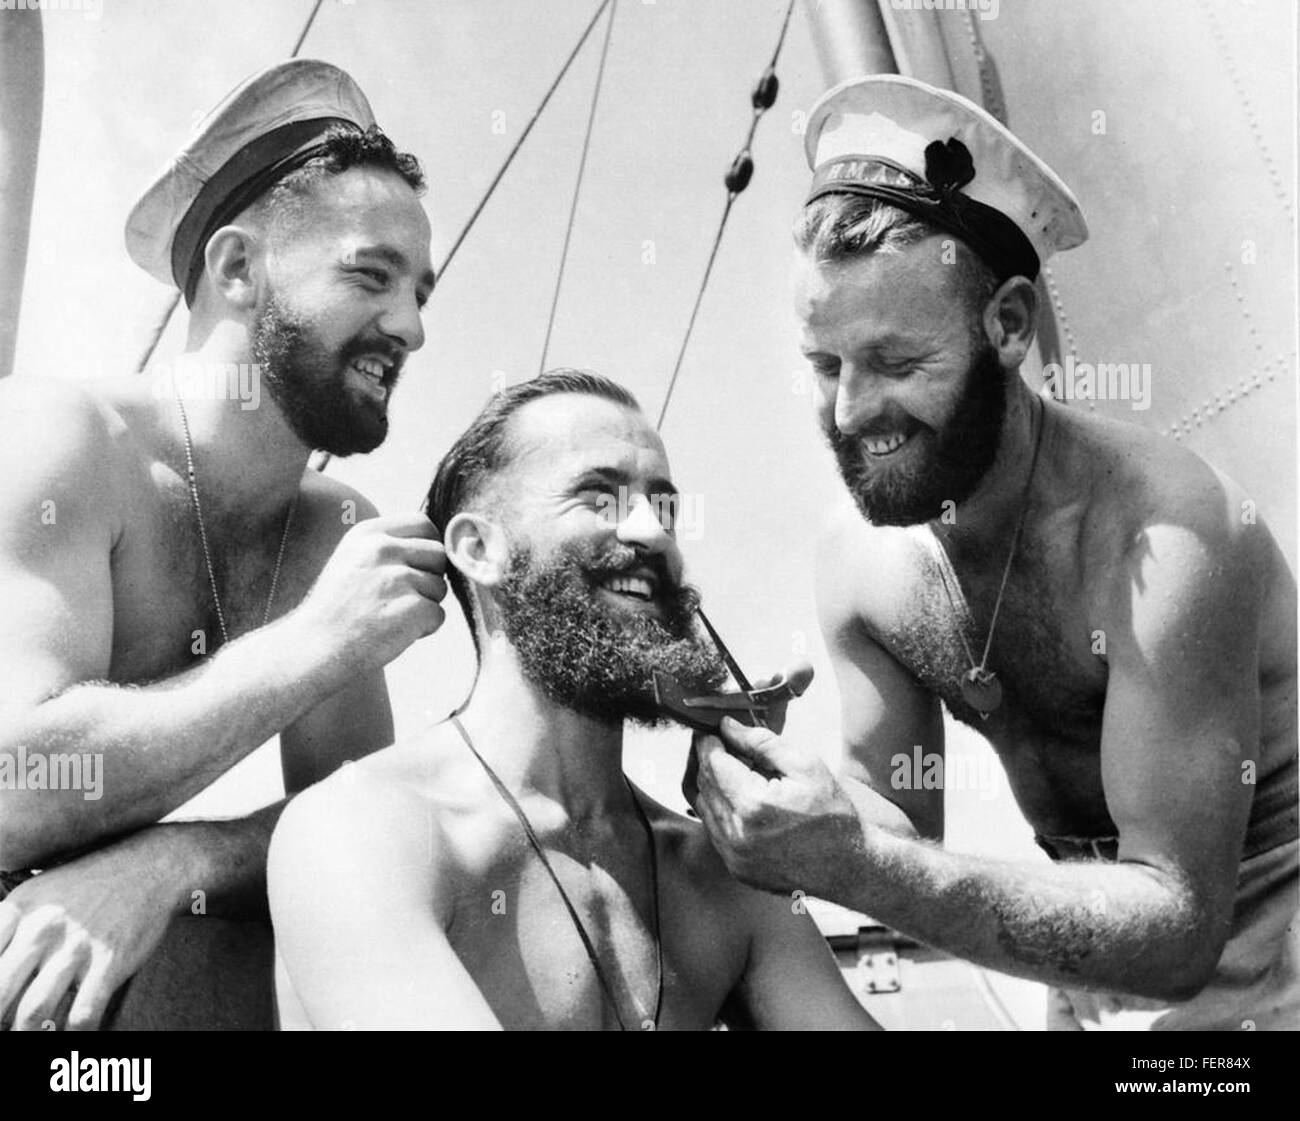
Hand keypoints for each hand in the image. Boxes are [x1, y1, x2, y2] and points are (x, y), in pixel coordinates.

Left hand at [0, 830, 182, 1030]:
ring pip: (33, 1012)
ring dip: (26, 1032)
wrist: (150, 866)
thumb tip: (0, 971)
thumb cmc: (89, 884)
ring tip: (30, 1033)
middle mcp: (43, 927)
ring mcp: (77, 945)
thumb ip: (7, 927)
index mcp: (19, 909)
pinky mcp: (110, 960)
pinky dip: (71, 1033)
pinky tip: (70, 1032)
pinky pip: (81, 1014)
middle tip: (5, 1023)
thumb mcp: (38, 892)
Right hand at [294, 513, 447, 670]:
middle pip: (438, 554)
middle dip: (429, 578)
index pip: (423, 524)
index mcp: (368, 533)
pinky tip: (394, 633)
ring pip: (440, 587)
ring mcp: (398, 578)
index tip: (414, 568)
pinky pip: (438, 615)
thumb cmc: (336, 609)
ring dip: (425, 606)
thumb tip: (437, 547)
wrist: (313, 649)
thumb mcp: (353, 560)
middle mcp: (383, 549)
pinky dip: (424, 629)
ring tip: (390, 617)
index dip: (426, 547)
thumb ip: (389, 547)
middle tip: (400, 599)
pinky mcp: (413, 608)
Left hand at [692, 716, 860, 896]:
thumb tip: (727, 726)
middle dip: (710, 760)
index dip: (710, 741)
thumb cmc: (833, 814)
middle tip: (726, 745)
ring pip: (703, 807)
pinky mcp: (736, 868)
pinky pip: (714, 830)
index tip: (715, 729)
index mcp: (752, 804)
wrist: (849, 866)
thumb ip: (761, 742)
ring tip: (738, 771)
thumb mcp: (805, 765)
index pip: (712, 762)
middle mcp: (736, 834)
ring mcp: (733, 856)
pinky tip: (742, 799)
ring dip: (713, 784)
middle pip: (703, 783)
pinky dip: (721, 809)